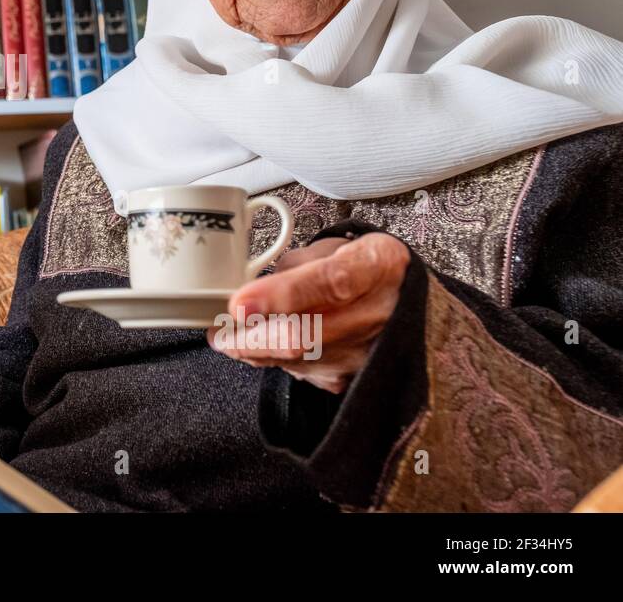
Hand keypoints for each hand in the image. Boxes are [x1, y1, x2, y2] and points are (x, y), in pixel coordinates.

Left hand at [206, 232, 410, 394]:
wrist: (406, 303)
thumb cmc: (364, 269)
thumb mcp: (336, 247)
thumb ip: (295, 264)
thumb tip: (253, 288)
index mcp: (374, 266)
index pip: (328, 283)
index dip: (280, 296)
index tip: (239, 303)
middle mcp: (375, 313)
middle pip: (304, 335)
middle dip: (249, 338)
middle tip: (217, 332)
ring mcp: (365, 352)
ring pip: (296, 360)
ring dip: (254, 350)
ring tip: (229, 336)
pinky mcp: (352, 377)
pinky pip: (301, 370)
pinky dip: (275, 357)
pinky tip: (264, 345)